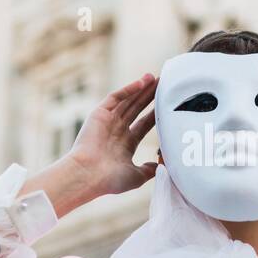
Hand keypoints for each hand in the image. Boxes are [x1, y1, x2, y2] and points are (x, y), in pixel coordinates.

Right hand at [22, 74, 157, 217]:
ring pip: (128, 100)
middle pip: (137, 109)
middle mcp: (117, 131)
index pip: (144, 124)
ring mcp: (108, 121)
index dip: (156, 114)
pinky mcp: (99, 114)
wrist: (88, 175)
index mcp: (125, 144)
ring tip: (156, 77)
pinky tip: (142, 82)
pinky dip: (128, 89)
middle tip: (164, 84)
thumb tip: (162, 165)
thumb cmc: (109, 180)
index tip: (169, 105)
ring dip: (141, 89)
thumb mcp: (136, 176)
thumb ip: (150, 169)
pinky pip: (115, 97)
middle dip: (150, 97)